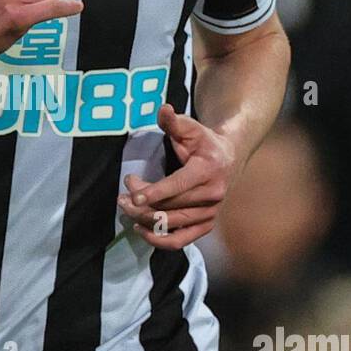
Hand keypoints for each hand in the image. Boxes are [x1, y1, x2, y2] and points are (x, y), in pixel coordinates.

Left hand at [117, 103, 238, 249]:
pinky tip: (140, 229)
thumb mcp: (190, 128)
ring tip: (125, 208)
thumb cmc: (203, 142)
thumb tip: (162, 109)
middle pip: (170, 206)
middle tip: (122, 194)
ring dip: (144, 219)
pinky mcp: (206, 226)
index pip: (179, 185)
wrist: (228, 159)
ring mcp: (210, 213)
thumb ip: (174, 121)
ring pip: (171, 224)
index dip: (155, 191)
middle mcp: (212, 195)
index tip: (133, 193)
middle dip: (141, 201)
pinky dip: (158, 240)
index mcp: (208, 171)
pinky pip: (180, 241)